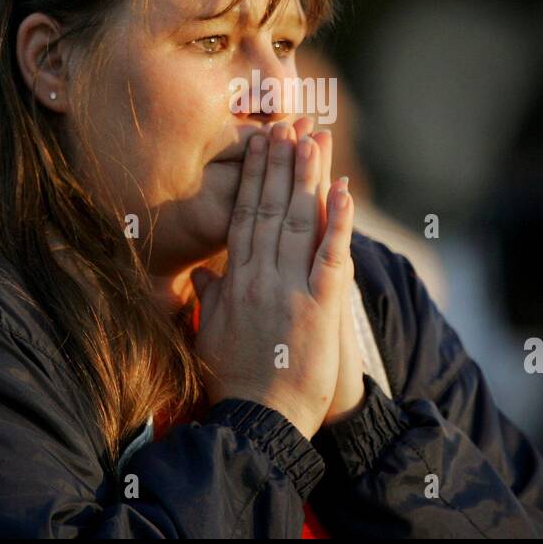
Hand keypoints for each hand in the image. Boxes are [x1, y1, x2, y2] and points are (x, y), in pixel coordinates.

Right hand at [191, 119, 355, 438]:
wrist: (259, 421)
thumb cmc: (234, 382)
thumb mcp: (210, 336)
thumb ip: (208, 301)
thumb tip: (200, 276)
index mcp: (234, 280)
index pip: (243, 216)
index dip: (254, 177)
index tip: (260, 143)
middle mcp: (259, 276)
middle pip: (269, 207)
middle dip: (279, 162)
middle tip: (286, 123)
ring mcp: (289, 288)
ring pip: (298, 220)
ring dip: (306, 177)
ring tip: (312, 137)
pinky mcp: (319, 306)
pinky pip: (329, 255)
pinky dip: (337, 221)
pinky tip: (342, 190)